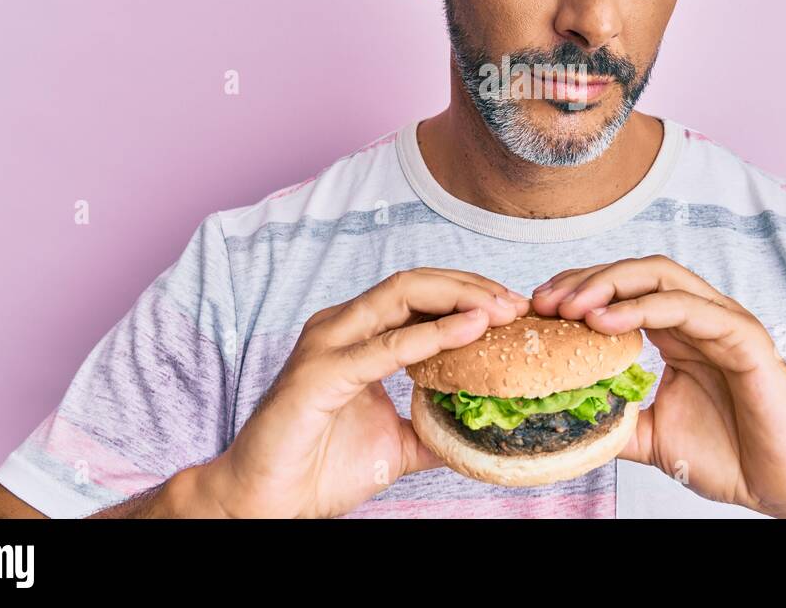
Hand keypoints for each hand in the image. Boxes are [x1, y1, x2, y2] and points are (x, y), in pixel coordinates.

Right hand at [193, 267, 529, 517]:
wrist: (269, 502)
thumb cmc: (320, 466)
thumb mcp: (397, 443)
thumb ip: (434, 426)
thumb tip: (479, 429)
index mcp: (357, 334)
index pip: (421, 293)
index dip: (470, 294)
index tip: (515, 311)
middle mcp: (340, 326)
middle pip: (415, 283)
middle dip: (471, 286)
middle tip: (517, 305)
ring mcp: (327, 343)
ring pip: (400, 295)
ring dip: (457, 298)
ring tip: (500, 310)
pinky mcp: (319, 372)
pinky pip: (384, 346)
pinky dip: (431, 335)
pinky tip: (468, 331)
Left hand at [530, 255, 785, 517]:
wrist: (784, 487)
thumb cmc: (730, 456)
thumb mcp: (653, 436)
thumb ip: (615, 418)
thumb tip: (565, 417)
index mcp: (679, 332)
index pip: (624, 289)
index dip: (578, 290)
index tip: (536, 310)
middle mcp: (701, 317)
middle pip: (637, 271)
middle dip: (586, 280)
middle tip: (543, 303)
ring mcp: (724, 322)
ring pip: (661, 277)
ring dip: (610, 285)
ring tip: (569, 307)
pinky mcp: (745, 338)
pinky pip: (690, 308)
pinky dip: (645, 308)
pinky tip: (607, 322)